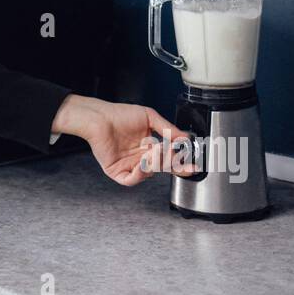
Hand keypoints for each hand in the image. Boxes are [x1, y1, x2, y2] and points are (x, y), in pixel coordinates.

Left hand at [51, 94, 194, 185]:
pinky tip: (143, 163)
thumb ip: (168, 129)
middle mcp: (141, 158)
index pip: (168, 160)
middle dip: (170, 163)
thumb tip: (185, 138)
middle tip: (173, 154)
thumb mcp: (150, 118)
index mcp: (149, 148)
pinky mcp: (117, 172)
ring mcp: (129, 166)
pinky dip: (140, 174)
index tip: (193, 165)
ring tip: (154, 150)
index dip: (181, 164)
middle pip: (161, 169)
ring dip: (154, 163)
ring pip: (148, 174)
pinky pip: (132, 179)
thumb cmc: (120, 115)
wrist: (100, 117)